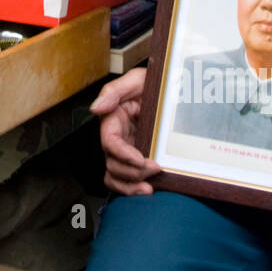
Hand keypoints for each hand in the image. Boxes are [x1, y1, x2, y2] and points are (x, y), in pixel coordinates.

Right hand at [91, 68, 160, 195]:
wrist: (175, 92)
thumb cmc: (154, 83)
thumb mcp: (136, 80)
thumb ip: (114, 91)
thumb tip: (96, 108)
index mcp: (113, 118)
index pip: (109, 141)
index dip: (123, 154)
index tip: (141, 160)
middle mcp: (117, 137)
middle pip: (113, 163)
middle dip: (132, 171)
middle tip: (155, 168)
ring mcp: (127, 150)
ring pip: (116, 175)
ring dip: (130, 185)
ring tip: (149, 189)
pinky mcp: (137, 159)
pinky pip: (125, 180)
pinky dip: (131, 189)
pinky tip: (145, 190)